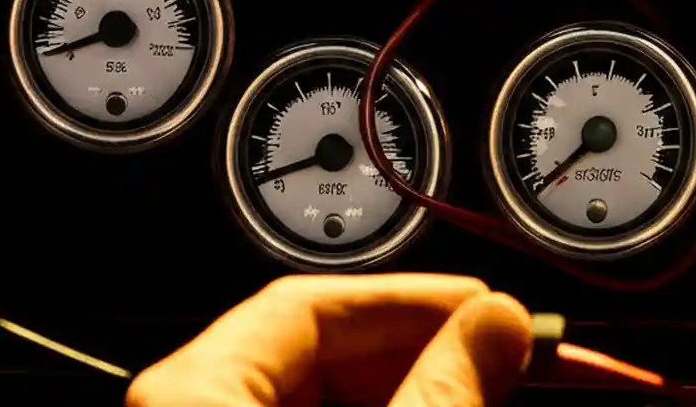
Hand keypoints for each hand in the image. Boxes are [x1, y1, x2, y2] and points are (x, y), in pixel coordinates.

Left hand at [125, 274, 530, 406]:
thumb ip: (440, 392)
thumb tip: (498, 326)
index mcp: (191, 393)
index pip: (306, 304)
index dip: (410, 299)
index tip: (485, 307)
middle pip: (321, 356)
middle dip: (424, 353)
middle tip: (503, 359)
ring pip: (330, 401)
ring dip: (416, 395)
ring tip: (485, 394)